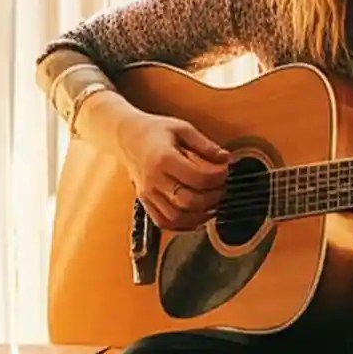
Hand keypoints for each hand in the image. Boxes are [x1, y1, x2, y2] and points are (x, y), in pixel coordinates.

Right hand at [115, 111, 230, 231]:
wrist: (126, 136)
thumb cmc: (153, 131)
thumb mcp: (182, 128)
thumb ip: (205, 145)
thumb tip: (226, 158)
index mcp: (164, 159)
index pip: (197, 178)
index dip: (217, 178)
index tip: (225, 172)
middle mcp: (154, 179)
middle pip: (188, 201)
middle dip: (212, 198)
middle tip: (222, 189)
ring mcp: (148, 194)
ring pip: (176, 217)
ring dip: (200, 216)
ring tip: (212, 204)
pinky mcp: (145, 202)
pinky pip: (164, 222)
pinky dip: (183, 225)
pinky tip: (196, 216)